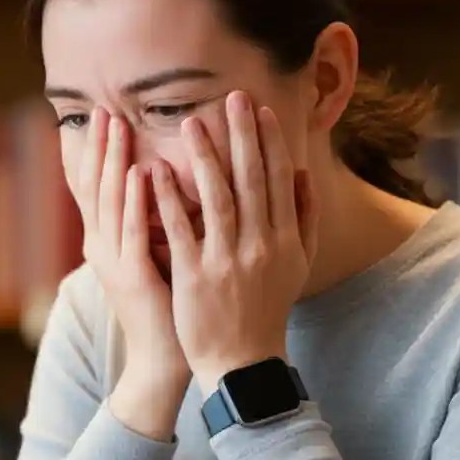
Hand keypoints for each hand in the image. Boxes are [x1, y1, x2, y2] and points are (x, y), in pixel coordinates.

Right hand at [75, 108, 189, 438]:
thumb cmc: (166, 306)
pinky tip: (141, 173)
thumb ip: (155, 219)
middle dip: (98, 147)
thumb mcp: (154, 255)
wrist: (161, 358)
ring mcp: (114, 262)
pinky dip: (135, 202)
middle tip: (102, 109)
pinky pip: (133, 232)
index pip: (95, 187)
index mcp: (107, 241)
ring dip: (112, 161)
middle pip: (94, 187)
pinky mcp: (133, 277)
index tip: (104, 115)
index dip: (97, 151)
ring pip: (109, 201)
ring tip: (116, 127)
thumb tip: (164, 180)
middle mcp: (102, 247)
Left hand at [150, 91, 319, 395]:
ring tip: (189, 123)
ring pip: (217, 198)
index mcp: (284, 238)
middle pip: (250, 179)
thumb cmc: (268, 308)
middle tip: (230, 97)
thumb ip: (303, 217)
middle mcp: (260, 244)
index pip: (277, 179)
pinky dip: (169, 198)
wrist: (244, 361)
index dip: (269, 141)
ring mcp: (227, 260)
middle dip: (240, 135)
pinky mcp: (196, 275)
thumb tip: (303, 171)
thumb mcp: (297, 264)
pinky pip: (181, 230)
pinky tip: (156, 170)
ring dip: (205, 157)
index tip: (259, 109)